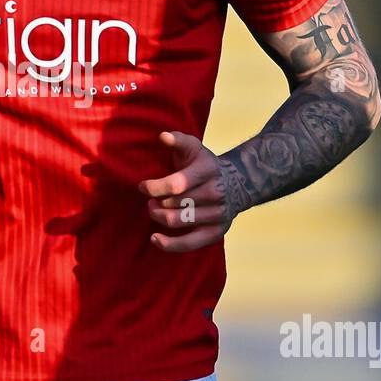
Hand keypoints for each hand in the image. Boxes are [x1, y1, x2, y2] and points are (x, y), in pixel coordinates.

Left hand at [138, 131, 236, 253]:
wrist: (238, 183)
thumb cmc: (204, 165)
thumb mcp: (194, 147)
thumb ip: (177, 140)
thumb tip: (163, 136)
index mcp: (208, 170)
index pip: (176, 184)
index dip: (154, 187)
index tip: (142, 187)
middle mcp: (216, 193)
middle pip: (174, 204)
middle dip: (155, 202)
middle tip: (150, 200)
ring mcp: (218, 214)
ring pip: (177, 221)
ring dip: (159, 217)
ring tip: (154, 210)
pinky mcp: (216, 232)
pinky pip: (189, 244)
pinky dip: (169, 244)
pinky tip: (154, 238)